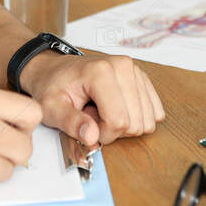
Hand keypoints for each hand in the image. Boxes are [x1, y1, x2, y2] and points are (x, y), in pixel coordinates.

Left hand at [18, 49, 163, 148]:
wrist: (55, 70)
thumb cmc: (52, 86)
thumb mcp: (50, 107)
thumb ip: (71, 123)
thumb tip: (92, 138)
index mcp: (100, 72)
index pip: (119, 121)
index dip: (103, 134)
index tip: (87, 126)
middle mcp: (123, 66)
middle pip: (135, 123)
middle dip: (113, 129)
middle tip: (92, 115)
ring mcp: (135, 71)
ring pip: (147, 120)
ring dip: (124, 124)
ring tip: (101, 110)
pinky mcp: (142, 78)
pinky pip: (154, 112)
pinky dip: (135, 117)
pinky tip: (115, 107)